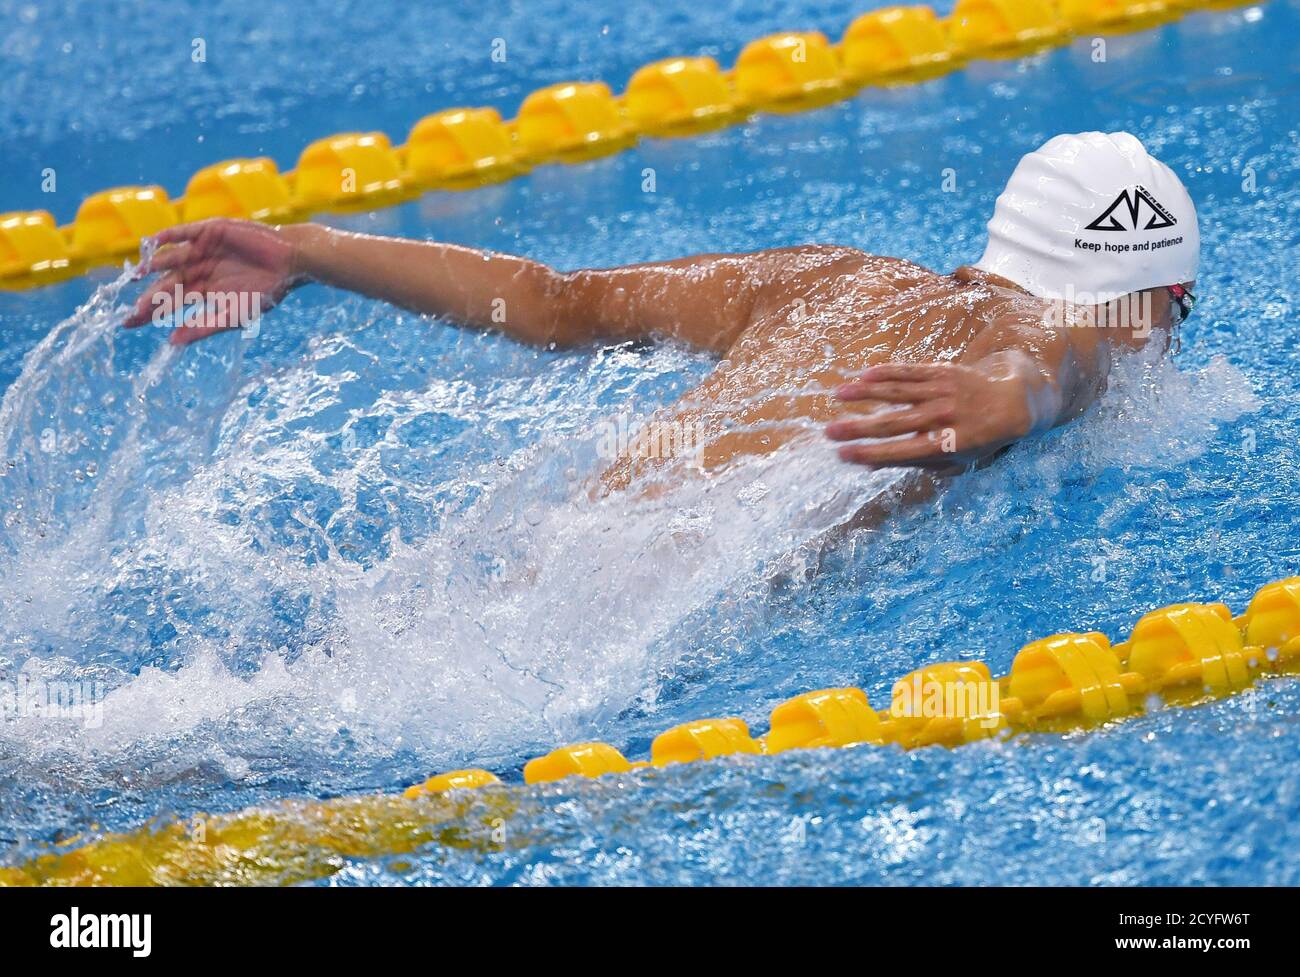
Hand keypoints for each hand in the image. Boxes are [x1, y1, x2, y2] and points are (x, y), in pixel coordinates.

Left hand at [124, 218, 303, 344]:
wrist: (291, 263)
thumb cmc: (267, 291)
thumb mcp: (234, 314)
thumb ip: (204, 326)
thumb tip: (173, 342)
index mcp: (204, 291)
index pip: (170, 302)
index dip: (149, 312)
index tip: (128, 324)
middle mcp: (199, 270)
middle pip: (167, 284)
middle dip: (149, 297)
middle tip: (133, 310)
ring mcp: (203, 250)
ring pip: (172, 259)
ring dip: (155, 266)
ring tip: (139, 275)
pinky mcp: (211, 231)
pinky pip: (184, 232)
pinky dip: (169, 236)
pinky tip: (153, 243)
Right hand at [825, 360, 1037, 467]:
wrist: (1013, 403)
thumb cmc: (979, 438)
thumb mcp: (954, 459)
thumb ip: (915, 462)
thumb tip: (871, 467)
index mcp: (947, 444)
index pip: (901, 452)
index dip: (870, 454)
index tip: (843, 455)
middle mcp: (944, 417)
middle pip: (893, 423)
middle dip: (858, 428)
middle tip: (829, 431)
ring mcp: (942, 392)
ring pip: (897, 392)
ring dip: (865, 393)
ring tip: (838, 395)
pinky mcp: (942, 371)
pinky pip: (910, 371)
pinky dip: (886, 372)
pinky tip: (864, 374)